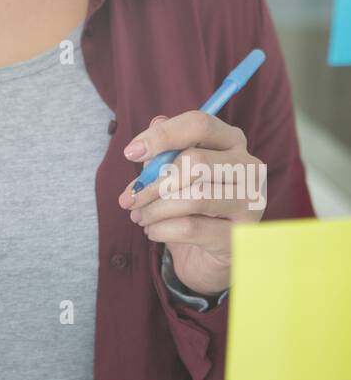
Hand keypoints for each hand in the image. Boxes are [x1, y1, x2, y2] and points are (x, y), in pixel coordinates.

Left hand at [117, 112, 265, 296]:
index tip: (130, 152)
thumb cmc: (190, 205)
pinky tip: (153, 231)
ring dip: (155, 209)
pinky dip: (162, 229)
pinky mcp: (240, 235)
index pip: (199, 125)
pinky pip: (192, 228)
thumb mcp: (174, 173)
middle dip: (152, 183)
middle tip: (129, 199)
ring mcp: (250, 201)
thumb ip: (163, 152)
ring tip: (139, 217)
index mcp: (231, 141)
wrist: (207, 255)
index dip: (162, 135)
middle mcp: (248, 167)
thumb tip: (149, 133)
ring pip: (194, 196)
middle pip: (195, 162)